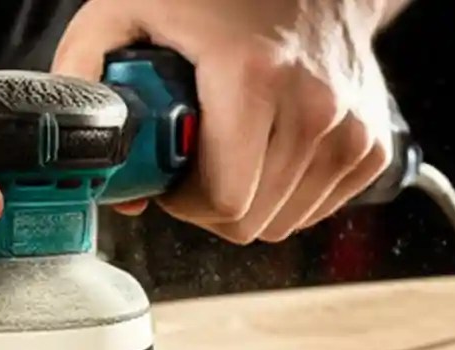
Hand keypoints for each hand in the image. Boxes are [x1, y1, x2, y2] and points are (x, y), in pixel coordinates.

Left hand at [53, 0, 399, 243]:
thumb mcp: (126, 9)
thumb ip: (84, 68)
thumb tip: (84, 149)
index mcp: (253, 79)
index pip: (224, 202)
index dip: (183, 204)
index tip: (170, 175)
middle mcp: (314, 107)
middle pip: (250, 222)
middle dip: (208, 205)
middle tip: (192, 163)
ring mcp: (351, 129)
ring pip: (282, 224)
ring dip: (247, 202)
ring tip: (229, 152)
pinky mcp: (371, 146)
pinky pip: (314, 210)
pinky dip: (283, 195)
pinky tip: (265, 152)